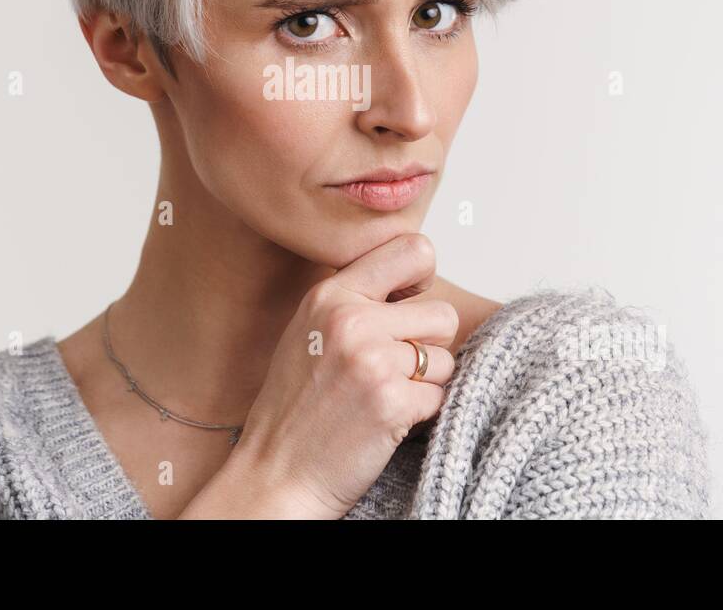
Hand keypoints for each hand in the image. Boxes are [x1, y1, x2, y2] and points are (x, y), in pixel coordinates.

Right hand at [220, 232, 458, 517]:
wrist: (276, 473)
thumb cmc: (295, 407)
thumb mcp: (309, 330)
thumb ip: (356, 299)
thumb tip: (415, 282)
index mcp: (331, 294)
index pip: (414, 249)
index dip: (423, 279)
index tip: (409, 304)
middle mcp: (351, 319)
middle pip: (441, 312)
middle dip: (427, 344)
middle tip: (391, 368)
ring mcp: (371, 361)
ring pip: (446, 357)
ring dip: (425, 382)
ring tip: (381, 395)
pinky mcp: (392, 402)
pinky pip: (439, 397)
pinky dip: (420, 413)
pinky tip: (384, 420)